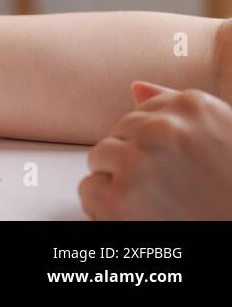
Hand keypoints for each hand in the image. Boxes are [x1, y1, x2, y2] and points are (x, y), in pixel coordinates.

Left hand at [78, 81, 231, 219]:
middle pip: (120, 133)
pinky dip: (105, 209)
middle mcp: (164, 129)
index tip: (177, 166)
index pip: (145, 111)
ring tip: (158, 204)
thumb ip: (183, 116)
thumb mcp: (223, 140)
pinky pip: (89, 190)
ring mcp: (137, 162)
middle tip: (171, 190)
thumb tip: (136, 88)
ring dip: (119, 182)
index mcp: (195, 107)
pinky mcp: (117, 198)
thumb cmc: (231, 196)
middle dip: (136, 160)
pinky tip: (140, 218)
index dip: (156, 146)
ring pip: (100, 158)